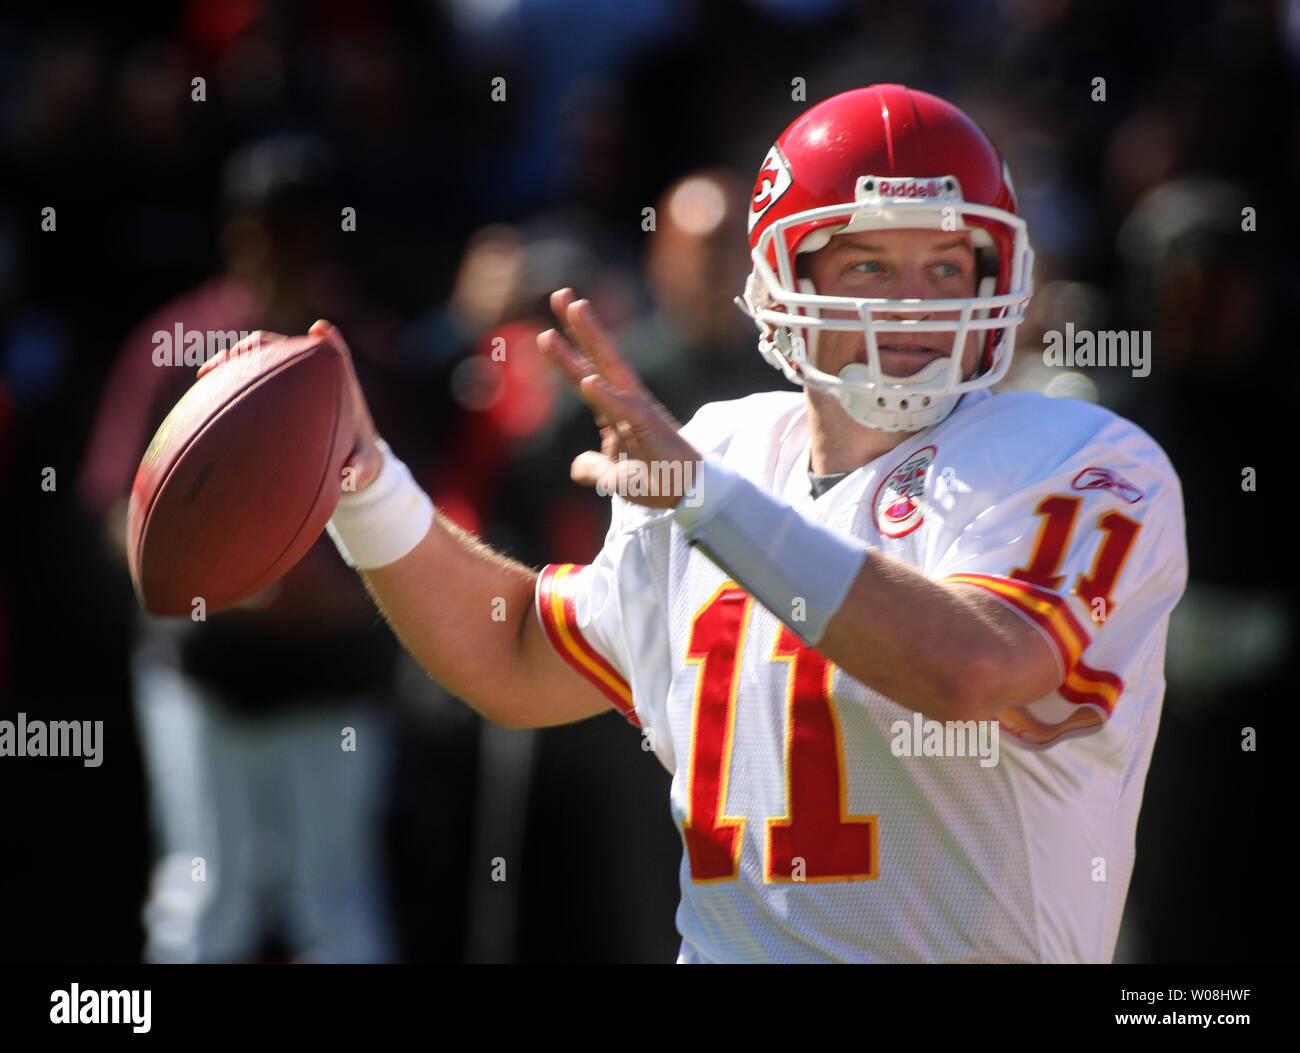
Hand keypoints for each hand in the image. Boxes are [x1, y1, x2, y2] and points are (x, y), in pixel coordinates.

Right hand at [198, 321, 385, 491]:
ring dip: (233, 359)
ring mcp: (287, 384)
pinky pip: (244, 381)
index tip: (320, 330)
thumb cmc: (357, 462)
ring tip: (210, 370)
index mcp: (340, 387)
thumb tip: (348, 476)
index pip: (337, 356)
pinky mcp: (268, 396)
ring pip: (258, 360)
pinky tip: (203, 388)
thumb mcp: (365, 468)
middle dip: (262, 346)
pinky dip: (224, 380)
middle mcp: (311, 378)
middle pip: (286, 349)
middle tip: (242, 353)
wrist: (341, 464)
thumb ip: (361, 469)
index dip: (330, 341)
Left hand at [538, 289, 700, 509]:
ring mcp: (636, 409)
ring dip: (592, 337)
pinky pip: (623, 408)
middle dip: (577, 327)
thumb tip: (576, 466)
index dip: (565, 355)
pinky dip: (605, 395)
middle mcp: (625, 401)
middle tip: (559, 293)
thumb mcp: (614, 478)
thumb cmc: (655, 481)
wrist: (686, 495)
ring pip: (609, 368)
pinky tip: (588, 380)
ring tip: (575, 308)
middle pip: (596, 357)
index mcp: (615, 411)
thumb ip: (594, 468)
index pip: (584, 376)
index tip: (546, 331)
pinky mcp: (648, 425)